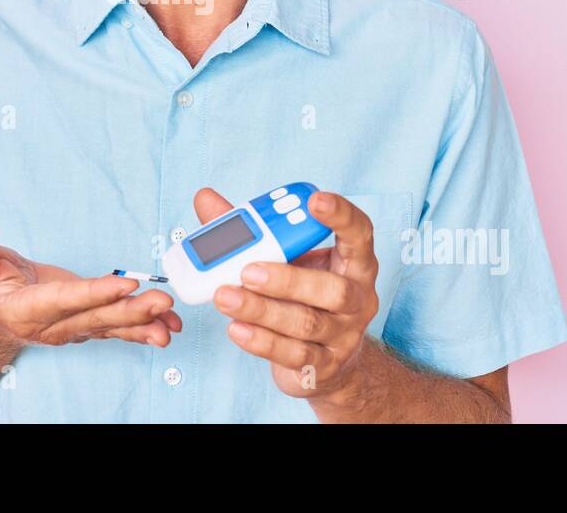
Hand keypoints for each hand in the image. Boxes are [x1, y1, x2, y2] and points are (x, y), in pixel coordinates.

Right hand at [0, 232, 181, 347]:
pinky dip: (144, 327)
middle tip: (162, 302)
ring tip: (172, 322)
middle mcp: (53, 325)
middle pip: (96, 317)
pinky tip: (169, 325)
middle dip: (132, 311)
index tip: (124, 286)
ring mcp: (73, 328)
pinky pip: (118, 328)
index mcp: (25, 310)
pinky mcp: (87, 323)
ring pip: (111, 325)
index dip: (95, 293)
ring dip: (144, 323)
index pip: (65, 300)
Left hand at [194, 187, 378, 398]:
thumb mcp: (285, 259)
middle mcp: (357, 299)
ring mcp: (343, 336)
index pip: (359, 234)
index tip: (315, 201)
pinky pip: (293, 354)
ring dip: (262, 310)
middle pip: (333, 288)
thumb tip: (207, 200)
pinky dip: (261, 341)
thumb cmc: (304, 297)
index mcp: (354, 263)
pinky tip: (236, 328)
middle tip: (248, 270)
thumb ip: (249, 231)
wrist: (329, 362)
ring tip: (225, 297)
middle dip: (287, 279)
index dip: (341, 216)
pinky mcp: (323, 367)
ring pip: (306, 323)